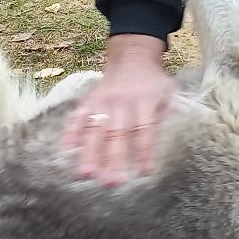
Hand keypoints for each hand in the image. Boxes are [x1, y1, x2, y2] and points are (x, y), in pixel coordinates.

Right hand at [65, 35, 176, 187]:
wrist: (133, 55)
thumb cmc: (153, 81)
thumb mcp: (168, 93)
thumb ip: (168, 115)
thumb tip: (172, 141)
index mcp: (146, 102)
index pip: (145, 131)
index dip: (144, 152)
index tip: (143, 174)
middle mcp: (123, 103)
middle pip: (117, 134)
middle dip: (113, 159)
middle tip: (110, 183)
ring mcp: (104, 101)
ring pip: (95, 129)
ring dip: (89, 152)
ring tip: (85, 174)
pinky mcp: (90, 99)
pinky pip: (79, 115)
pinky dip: (71, 131)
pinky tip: (66, 148)